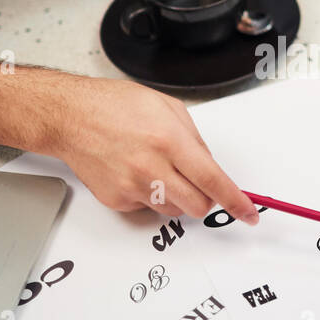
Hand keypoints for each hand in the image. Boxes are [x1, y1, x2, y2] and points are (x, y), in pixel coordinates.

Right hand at [47, 76, 258, 222]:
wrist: (71, 117)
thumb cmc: (114, 106)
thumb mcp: (167, 108)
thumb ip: (195, 140)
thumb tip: (210, 167)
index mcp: (169, 141)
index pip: (213, 181)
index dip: (236, 201)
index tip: (248, 212)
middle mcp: (151, 167)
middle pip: (197, 206)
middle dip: (204, 197)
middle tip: (194, 180)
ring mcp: (132, 187)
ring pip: (174, 210)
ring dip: (176, 195)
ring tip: (156, 168)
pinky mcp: (117, 200)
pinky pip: (148, 209)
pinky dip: (149, 196)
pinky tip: (136, 172)